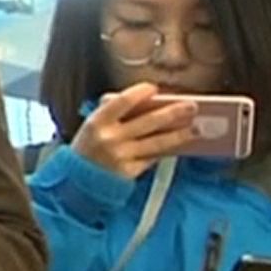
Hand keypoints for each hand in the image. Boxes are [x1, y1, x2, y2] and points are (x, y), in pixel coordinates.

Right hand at [71, 83, 199, 179]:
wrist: (76, 182)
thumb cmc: (86, 150)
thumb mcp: (91, 127)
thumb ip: (111, 114)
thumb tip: (142, 102)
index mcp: (98, 122)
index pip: (123, 101)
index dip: (140, 93)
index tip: (154, 88)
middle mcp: (111, 138)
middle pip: (149, 121)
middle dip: (173, 113)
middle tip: (191, 107)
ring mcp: (122, 156)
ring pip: (157, 142)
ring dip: (179, 134)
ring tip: (195, 129)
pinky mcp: (130, 171)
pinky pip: (153, 158)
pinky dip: (166, 151)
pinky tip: (178, 146)